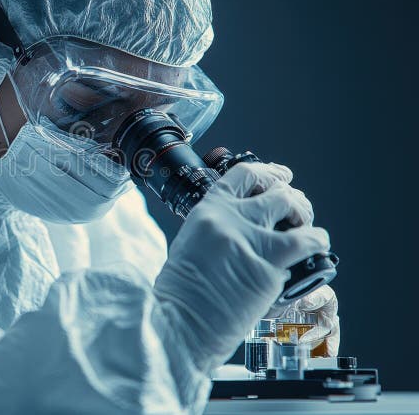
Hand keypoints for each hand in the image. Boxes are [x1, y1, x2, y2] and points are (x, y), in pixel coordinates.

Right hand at [153, 162, 330, 372]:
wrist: (180, 324)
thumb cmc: (181, 296)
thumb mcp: (191, 247)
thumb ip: (216, 232)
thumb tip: (245, 232)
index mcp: (206, 212)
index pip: (243, 175)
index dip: (268, 173)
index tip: (281, 177)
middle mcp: (229, 219)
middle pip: (274, 190)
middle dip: (293, 198)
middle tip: (298, 211)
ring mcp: (249, 240)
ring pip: (292, 207)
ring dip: (305, 215)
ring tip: (306, 229)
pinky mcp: (268, 266)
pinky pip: (306, 243)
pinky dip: (316, 243)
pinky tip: (316, 250)